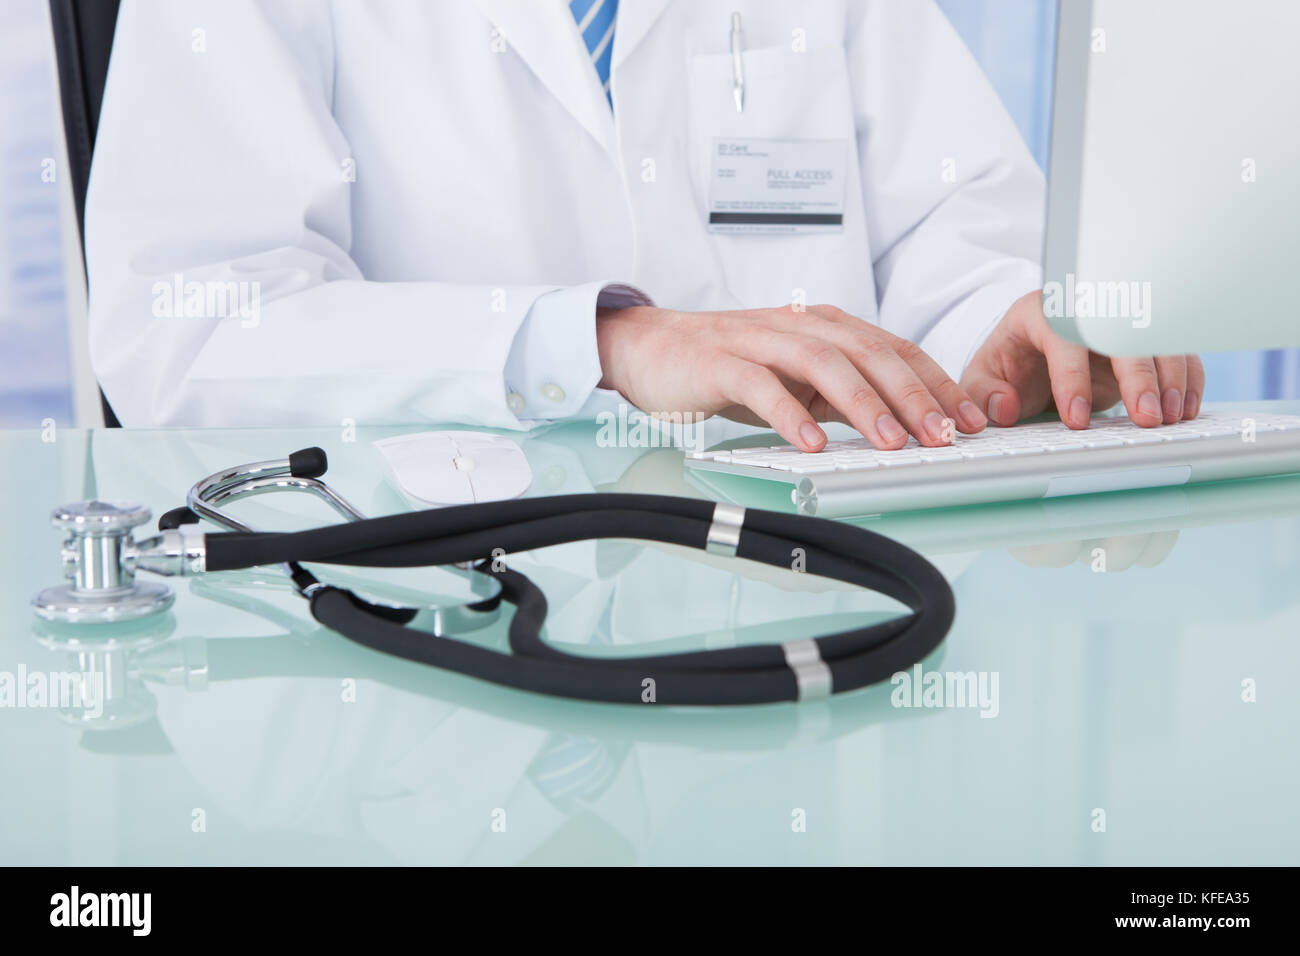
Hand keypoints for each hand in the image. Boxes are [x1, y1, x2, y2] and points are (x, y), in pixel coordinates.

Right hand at [595, 304, 987, 451]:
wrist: (645, 346)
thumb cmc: (723, 364)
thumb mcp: (793, 378)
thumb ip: (837, 393)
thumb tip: (897, 426)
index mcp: (823, 327)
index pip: (893, 350)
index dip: (936, 383)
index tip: (970, 420)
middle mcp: (798, 326)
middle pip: (868, 352)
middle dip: (913, 394)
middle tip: (944, 435)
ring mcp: (757, 340)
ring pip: (822, 362)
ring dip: (862, 403)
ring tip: (890, 442)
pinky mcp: (718, 361)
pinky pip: (760, 384)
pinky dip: (789, 413)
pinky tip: (811, 442)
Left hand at [961, 291, 1205, 427]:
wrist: (1031, 349)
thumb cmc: (1009, 363)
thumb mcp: (981, 377)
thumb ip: (984, 394)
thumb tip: (1005, 408)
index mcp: (1041, 312)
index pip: (1063, 337)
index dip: (1071, 378)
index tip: (1075, 419)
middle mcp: (1087, 308)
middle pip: (1122, 331)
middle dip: (1138, 376)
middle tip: (1146, 419)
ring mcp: (1121, 320)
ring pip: (1158, 338)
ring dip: (1170, 379)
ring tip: (1168, 418)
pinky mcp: (1145, 339)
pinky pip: (1176, 350)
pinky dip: (1186, 379)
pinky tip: (1183, 409)